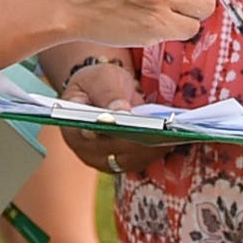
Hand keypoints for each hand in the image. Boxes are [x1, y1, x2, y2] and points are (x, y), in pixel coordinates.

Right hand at [50, 55, 172, 176]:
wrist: (102, 91)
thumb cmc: (98, 82)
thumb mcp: (100, 78)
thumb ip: (108, 93)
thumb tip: (121, 112)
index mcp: (71, 126)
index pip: (84, 134)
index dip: (103, 131)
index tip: (122, 124)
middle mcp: (84, 149)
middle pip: (110, 150)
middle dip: (135, 140)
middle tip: (157, 131)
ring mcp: (102, 160)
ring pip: (127, 160)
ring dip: (148, 149)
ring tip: (169, 136)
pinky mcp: (120, 163)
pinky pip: (138, 161)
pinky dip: (154, 152)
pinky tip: (170, 140)